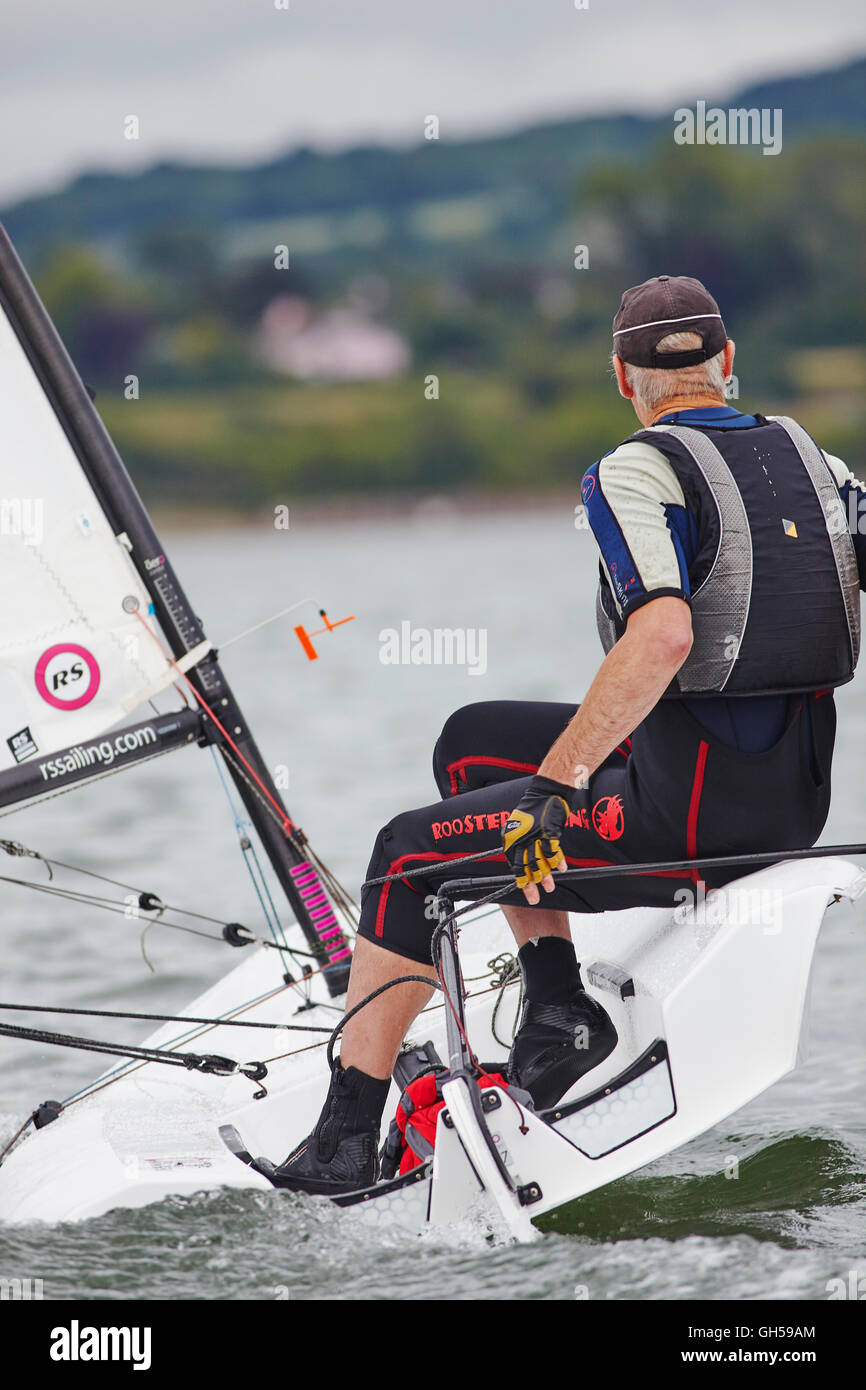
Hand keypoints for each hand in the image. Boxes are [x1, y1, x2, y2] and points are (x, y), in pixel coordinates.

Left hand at [503, 776, 571, 903]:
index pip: (514, 864)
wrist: (546, 793)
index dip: (520, 879)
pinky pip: (553, 852)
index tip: (525, 890)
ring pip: (539, 862)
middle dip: (530, 885)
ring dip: (545, 877)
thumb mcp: (522, 828)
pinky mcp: (549, 832)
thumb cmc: (535, 811)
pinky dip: (558, 862)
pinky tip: (562, 869)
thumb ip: (522, 846)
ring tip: (550, 887)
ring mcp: (535, 835)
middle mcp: (521, 838)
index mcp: (511, 838)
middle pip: (524, 867)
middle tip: (534, 899)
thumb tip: (527, 866)